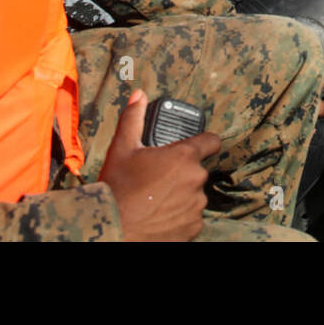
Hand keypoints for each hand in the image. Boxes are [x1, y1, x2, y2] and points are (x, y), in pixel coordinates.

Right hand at [98, 90, 222, 240]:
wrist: (112, 229)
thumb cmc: (116, 188)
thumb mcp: (121, 149)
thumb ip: (133, 119)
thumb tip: (139, 95)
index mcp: (184, 156)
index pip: (211, 141)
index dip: (205, 141)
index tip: (200, 144)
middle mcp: (196, 179)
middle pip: (196, 171)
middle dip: (181, 173)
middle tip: (159, 179)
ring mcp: (196, 205)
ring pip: (193, 195)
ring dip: (181, 196)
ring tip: (156, 200)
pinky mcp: (194, 227)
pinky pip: (191, 217)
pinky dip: (179, 217)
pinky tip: (160, 216)